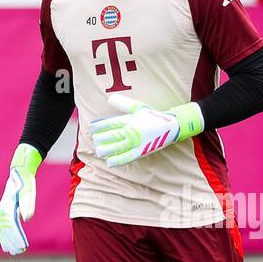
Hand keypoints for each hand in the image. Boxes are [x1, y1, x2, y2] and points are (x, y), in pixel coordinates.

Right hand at [0, 144, 41, 254]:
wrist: (20, 173)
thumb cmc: (26, 182)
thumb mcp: (29, 192)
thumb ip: (28, 205)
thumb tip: (27, 219)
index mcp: (9, 205)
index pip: (11, 224)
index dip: (15, 236)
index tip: (20, 245)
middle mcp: (4, 208)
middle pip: (5, 228)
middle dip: (10, 241)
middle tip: (15, 252)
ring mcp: (4, 209)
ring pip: (3, 227)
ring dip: (5, 239)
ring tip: (9, 250)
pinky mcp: (7, 209)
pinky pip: (3, 224)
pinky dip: (4, 233)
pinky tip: (5, 240)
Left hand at [89, 97, 203, 166]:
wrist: (171, 126)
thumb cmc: (153, 116)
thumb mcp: (139, 107)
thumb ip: (123, 103)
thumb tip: (109, 99)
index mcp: (131, 119)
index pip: (111, 123)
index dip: (100, 126)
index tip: (92, 128)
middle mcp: (132, 130)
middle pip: (113, 136)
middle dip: (101, 139)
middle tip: (95, 141)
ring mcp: (137, 142)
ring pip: (118, 147)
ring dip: (106, 150)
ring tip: (99, 152)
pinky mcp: (142, 151)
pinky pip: (128, 157)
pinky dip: (118, 160)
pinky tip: (109, 162)